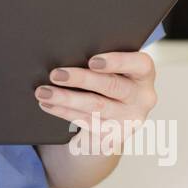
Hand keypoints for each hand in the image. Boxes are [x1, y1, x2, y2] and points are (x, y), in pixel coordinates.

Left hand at [35, 51, 157, 147]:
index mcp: (144, 74)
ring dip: (66, 98)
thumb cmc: (107, 84)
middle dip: (81, 78)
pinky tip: (48, 104)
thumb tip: (68, 52)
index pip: (139, 64)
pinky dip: (63, 111)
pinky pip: (86, 120)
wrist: (112, 122)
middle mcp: (142, 97)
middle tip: (56, 74)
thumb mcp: (111, 71)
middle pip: (112, 86)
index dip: (117, 61)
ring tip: (43, 91)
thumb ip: (98, 62)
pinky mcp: (114, 135)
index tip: (92, 61)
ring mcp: (130, 119)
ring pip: (96, 106)